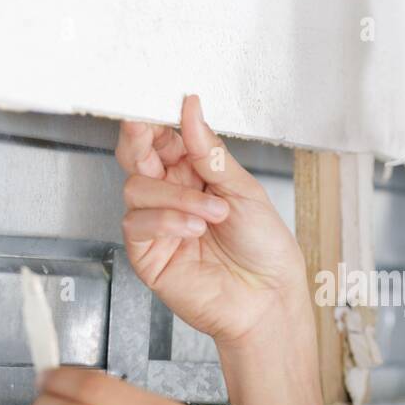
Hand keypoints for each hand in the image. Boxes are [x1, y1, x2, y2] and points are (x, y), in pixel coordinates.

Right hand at [116, 95, 307, 345]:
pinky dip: (165, 220)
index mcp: (194, 175)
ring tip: (213, 214)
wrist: (268, 298)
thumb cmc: (264, 249)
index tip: (157, 105)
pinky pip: (136, 224)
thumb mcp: (244, 189)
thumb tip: (191, 109)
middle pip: (136, 157)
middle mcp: (172, 196)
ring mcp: (158, 225)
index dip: (154, 121)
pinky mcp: (148, 254)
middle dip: (140, 141)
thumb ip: (209, 151)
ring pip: (136, 189)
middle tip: (147, 130)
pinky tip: (193, 229)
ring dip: (176, 197)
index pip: (162, 139)